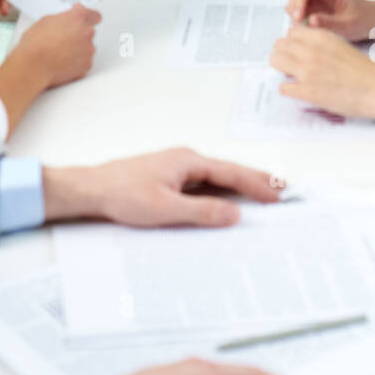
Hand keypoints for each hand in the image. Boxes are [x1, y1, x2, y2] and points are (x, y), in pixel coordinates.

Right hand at [12, 5, 100, 88]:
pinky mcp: (86, 65)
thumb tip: (66, 19)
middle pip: (89, 32)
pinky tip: (62, 62)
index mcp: (78, 17)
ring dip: (77, 49)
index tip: (84, 20)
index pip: (94, 15)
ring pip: (87, 48)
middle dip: (78, 35)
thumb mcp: (46, 20)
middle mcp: (87, 33)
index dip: (88, 18)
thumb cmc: (36, 44)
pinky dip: (76, 63)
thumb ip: (63, 17)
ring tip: (59, 52)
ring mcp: (88, 50)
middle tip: (63, 39)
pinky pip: (84, 62)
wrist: (33, 65)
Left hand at [43, 147, 285, 226]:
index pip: (231, 173)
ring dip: (238, 187)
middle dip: (255, 182)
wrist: (92, 189)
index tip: (279, 194)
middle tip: (282, 191)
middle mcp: (185, 160)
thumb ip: (202, 212)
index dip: (257, 184)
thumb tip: (234, 213)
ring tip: (262, 196)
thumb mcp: (166, 210)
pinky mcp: (169, 178)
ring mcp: (177, 168)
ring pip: (216, 178)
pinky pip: (203, 184)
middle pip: (228, 172)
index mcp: (188, 161)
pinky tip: (226, 203)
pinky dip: (220, 192)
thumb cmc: (123, 194)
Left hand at [273, 24, 374, 119]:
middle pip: (279, 45)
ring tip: (292, 75)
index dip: (293, 41)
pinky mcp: (306, 92)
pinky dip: (288, 88)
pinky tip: (298, 90)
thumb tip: (302, 46)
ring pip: (275, 61)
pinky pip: (282, 86)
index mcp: (320, 37)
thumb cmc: (364, 70)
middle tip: (292, 63)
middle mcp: (310, 51)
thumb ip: (320, 43)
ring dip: (282, 68)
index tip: (296, 49)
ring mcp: (307, 71)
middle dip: (284, 53)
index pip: (291, 31)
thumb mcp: (340, 45)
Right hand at [287, 0, 374, 38]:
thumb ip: (329, 23)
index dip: (298, 0)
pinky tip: (307, 25)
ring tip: (303, 25)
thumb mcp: (348, 25)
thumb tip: (309, 21)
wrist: (373, 19)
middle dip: (294, 4)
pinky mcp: (316, 1)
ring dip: (295, 10)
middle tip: (298, 23)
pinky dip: (299, 14)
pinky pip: (300, 4)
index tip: (298, 17)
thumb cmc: (365, 20)